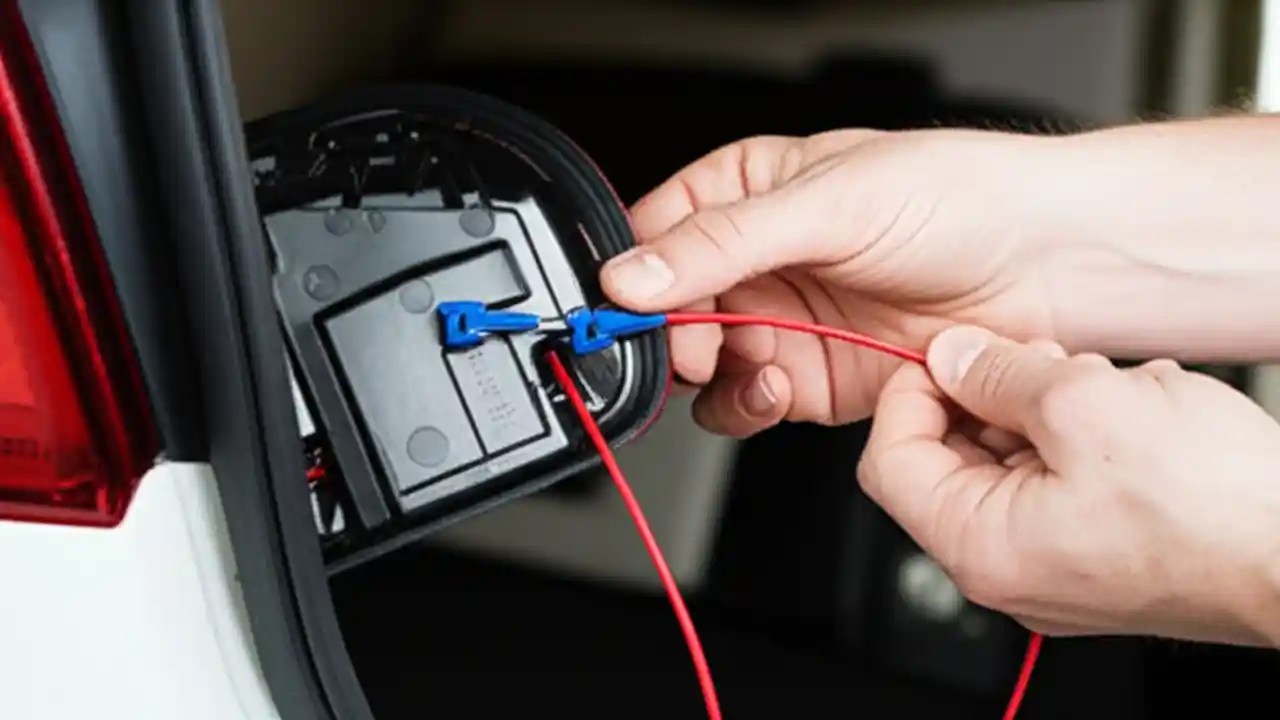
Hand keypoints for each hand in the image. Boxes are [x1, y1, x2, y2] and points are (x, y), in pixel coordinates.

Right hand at [601, 120, 1279, 436]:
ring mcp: (783, 320)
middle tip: (689, 347)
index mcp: (747, 191)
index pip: (655, 236)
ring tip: (747, 363)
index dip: (634, 278)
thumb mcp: (831, 203)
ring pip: (704, 364)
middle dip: (672, 337)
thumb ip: (724, 243)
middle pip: (669, 309)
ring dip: (712, 375)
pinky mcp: (813, 376)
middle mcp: (759, 258)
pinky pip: (751, 401)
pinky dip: (751, 405)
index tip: (627, 311)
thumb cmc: (960, 199)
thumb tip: (634, 275)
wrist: (1050, 266)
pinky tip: (779, 387)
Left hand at [858, 325, 1279, 645]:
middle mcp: (1007, 570)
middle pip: (947, 460)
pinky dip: (1078, 435)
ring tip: (1098, 383)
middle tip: (1030, 357)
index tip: (940, 355)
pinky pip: (1055, 481)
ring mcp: (1052, 566)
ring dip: (1040, 408)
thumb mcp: (1084, 405)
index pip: (889, 461)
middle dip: (984, 396)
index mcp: (981, 547)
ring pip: (1007, 462)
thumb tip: (950, 356)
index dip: (908, 394)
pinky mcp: (1094, 554)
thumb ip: (998, 375)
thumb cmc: (1213, 506)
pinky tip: (1127, 411)